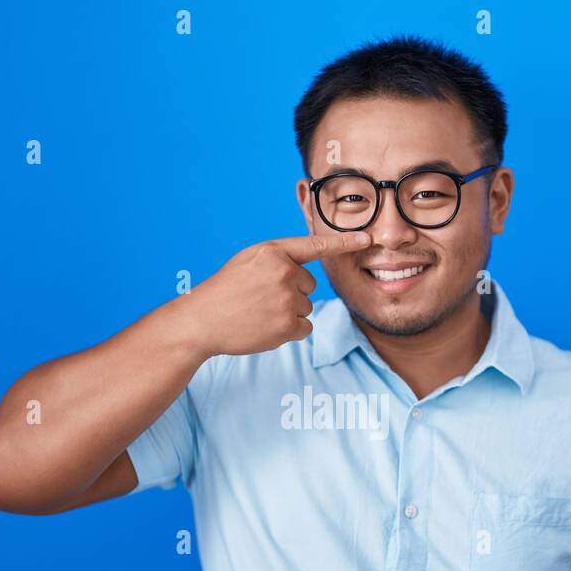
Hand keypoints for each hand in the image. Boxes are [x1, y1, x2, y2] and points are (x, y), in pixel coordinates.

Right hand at [173, 231, 369, 356]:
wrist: (202, 320)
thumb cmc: (225, 290)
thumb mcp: (248, 261)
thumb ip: (278, 260)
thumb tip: (306, 274)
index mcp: (273, 252)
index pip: (315, 246)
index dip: (344, 242)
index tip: (368, 240)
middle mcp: (283, 273)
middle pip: (309, 285)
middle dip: (291, 292)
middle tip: (260, 298)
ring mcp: (286, 301)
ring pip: (306, 307)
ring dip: (288, 312)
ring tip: (259, 312)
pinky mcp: (286, 326)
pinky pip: (304, 327)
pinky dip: (289, 330)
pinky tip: (265, 326)